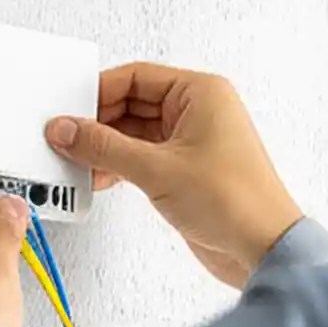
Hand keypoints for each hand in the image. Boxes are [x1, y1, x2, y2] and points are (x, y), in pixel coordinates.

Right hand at [45, 62, 302, 288]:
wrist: (262, 249)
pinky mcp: (186, 171)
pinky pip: (143, 157)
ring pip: (135, 133)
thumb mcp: (157, 169)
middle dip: (98, 123)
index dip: (98, 92)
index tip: (68, 111)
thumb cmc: (235, 201)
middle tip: (65, 139)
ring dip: (106, 148)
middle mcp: (198, 112)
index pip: (136, 77)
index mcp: (201, 93)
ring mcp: (192, 142)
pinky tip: (97, 178)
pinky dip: (119, 166)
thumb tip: (67, 130)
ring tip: (75, 162)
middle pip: (132, 104)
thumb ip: (104, 147)